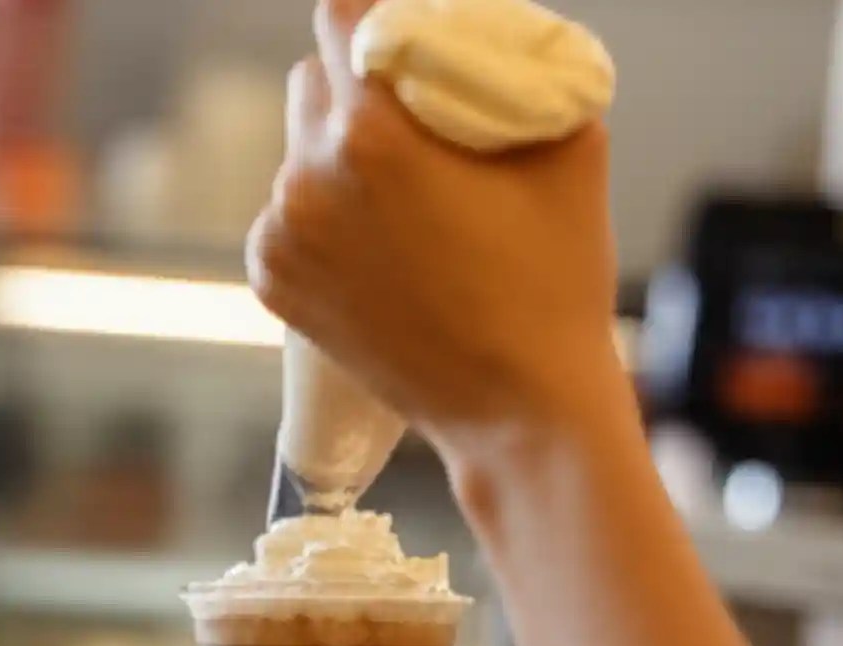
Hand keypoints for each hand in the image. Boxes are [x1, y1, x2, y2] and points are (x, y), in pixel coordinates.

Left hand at [247, 0, 618, 454]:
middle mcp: (306, 178)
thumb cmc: (554, 282)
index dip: (376, 18)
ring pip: (296, 153)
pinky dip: (319, 217)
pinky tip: (374, 248)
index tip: (403, 43)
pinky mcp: (272, 281)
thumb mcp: (571, 149)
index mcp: (371, 133)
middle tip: (410, 126)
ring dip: (335, 157)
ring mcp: (281, 235)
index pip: (340, 17)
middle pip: (311, 82)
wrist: (519, 409)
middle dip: (356, 88)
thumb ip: (518, 71)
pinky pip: (284, 215)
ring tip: (399, 202)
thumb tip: (486, 37)